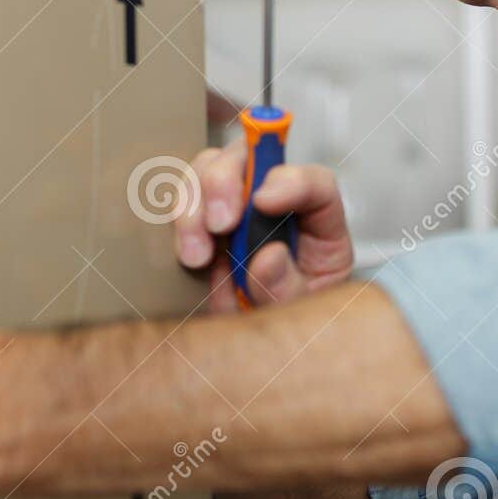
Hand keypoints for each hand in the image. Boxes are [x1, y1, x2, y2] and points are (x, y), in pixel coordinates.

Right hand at [172, 140, 353, 311]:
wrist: (270, 342)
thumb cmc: (297, 315)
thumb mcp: (305, 309)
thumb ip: (288, 287)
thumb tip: (266, 257)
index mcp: (318, 222)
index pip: (314, 182)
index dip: (290, 181)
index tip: (264, 201)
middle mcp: (275, 203)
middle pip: (249, 157)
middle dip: (225, 181)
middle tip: (219, 225)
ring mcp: (236, 208)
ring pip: (207, 170)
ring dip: (195, 205)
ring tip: (197, 255)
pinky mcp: (204, 223)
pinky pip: (183, 202)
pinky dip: (180, 223)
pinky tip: (190, 257)